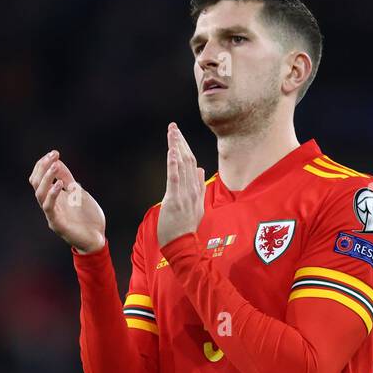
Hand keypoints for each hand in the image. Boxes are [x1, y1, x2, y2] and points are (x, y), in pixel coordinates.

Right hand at [29, 150, 105, 253]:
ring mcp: (52, 214)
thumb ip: (68, 180)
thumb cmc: (89, 218)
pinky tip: (60, 184)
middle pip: (36, 183)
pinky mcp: (57, 224)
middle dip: (43, 167)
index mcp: (54, 196)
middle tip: (53, 155)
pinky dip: (52, 194)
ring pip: (39, 193)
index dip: (44, 164)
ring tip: (54, 166)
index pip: (40, 177)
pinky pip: (49, 207)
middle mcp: (50, 204)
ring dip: (46, 178)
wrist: (97, 240)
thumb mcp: (79, 193)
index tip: (54, 153)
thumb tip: (57, 163)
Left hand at [157, 123, 205, 247]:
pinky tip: (171, 151)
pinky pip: (175, 179)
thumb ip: (199, 187)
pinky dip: (173, 164)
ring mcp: (184, 195)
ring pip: (181, 166)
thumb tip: (201, 169)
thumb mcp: (197, 206)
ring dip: (176, 147)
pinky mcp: (174, 200)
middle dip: (180, 142)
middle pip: (187, 160)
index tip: (179, 135)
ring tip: (172, 132)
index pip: (192, 164)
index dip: (185, 148)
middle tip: (173, 126)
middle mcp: (192, 190)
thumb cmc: (186, 228)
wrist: (183, 246)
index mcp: (196, 190)